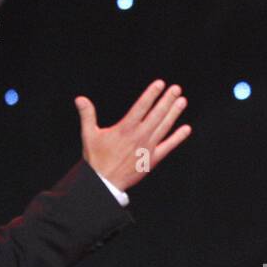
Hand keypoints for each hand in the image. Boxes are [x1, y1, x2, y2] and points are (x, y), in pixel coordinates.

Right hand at [75, 80, 191, 191]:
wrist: (104, 183)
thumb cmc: (96, 158)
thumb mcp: (89, 135)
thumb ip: (87, 115)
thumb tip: (80, 98)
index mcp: (125, 129)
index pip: (141, 107)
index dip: (151, 94)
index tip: (160, 83)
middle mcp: (139, 136)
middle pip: (156, 114)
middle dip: (167, 100)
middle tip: (176, 88)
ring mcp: (148, 148)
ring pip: (164, 127)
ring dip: (174, 113)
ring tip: (182, 101)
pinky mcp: (153, 159)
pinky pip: (168, 146)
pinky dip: (178, 137)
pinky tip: (186, 128)